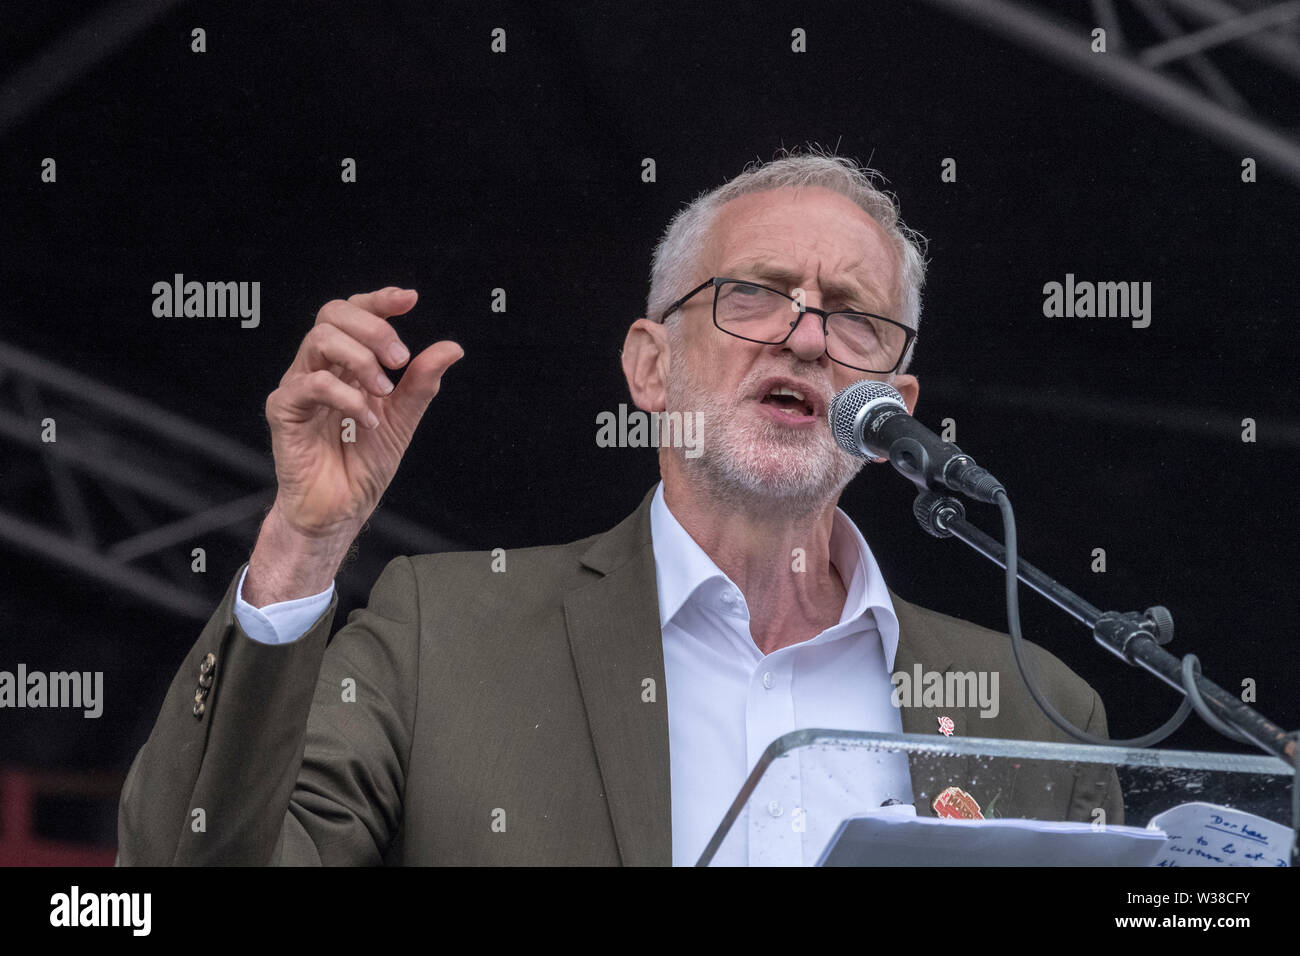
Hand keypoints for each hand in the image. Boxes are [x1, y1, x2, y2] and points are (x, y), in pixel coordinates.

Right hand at [244, 287, 461, 604]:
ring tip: (384, 391)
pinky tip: (367, 419)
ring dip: (360, 359)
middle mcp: (319, 367)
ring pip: (320, 340)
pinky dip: (346, 396)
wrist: (340, 511)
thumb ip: (421, 384)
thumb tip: (452, 347)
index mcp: (346, 364)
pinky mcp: (285, 411)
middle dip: (373, 328)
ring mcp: (299, 386)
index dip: (380, 300)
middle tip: (400, 359)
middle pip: (333, 314)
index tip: (410, 298)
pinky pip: (311, 384)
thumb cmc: (363, 465)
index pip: (355, 314)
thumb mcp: (402, 420)